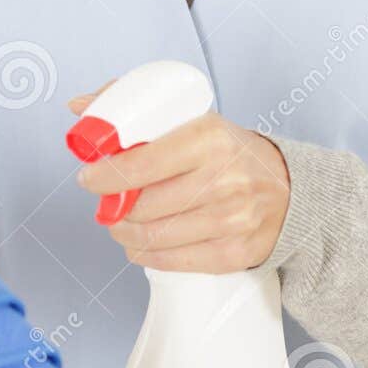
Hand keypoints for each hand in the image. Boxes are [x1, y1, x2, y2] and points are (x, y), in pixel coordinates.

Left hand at [67, 86, 289, 272]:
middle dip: (114, 207)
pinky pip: (172, 261)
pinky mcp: (235, 252)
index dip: (104, 176)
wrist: (288, 188)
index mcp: (208, 137)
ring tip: (122, 222)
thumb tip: (79, 106)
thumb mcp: (192, 119)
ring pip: (153, 237)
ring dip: (125, 232)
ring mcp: (232, 219)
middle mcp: (223, 178)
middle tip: (109, 202)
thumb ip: (134, 107)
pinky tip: (143, 242)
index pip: (140, 164)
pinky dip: (147, 254)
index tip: (89, 178)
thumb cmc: (229, 153)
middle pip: (142, 206)